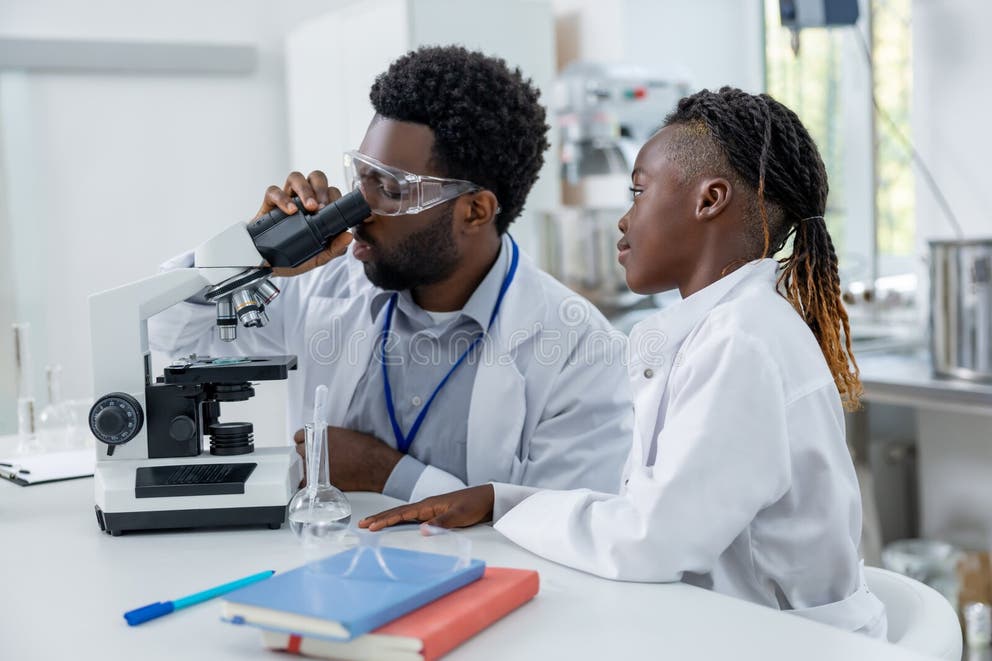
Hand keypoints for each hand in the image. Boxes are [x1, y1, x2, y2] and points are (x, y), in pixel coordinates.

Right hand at [255, 170, 354, 276]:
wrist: (267, 265)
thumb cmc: (294, 257)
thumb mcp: (318, 257)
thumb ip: (334, 248)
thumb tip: (348, 236)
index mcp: (319, 208)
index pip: (331, 192)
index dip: (336, 197)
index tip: (337, 212)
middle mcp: (304, 199)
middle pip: (316, 177)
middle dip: (322, 189)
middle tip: (322, 208)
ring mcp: (287, 199)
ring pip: (296, 178)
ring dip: (305, 189)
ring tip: (309, 207)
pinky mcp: (269, 203)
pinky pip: (274, 191)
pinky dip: (283, 198)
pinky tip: (291, 211)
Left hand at [293, 427, 402, 492]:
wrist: (375, 467)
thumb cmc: (367, 450)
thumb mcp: (346, 434)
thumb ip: (330, 436)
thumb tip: (324, 440)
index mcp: (320, 435)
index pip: (299, 436)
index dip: (304, 440)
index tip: (306, 443)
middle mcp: (315, 450)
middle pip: (299, 451)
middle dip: (306, 453)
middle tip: (315, 456)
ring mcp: (315, 467)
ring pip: (302, 467)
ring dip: (307, 467)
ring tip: (319, 468)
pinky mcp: (320, 482)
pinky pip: (307, 482)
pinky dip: (311, 481)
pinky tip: (318, 479)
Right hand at [358, 485, 494, 530]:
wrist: (488, 498)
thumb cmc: (475, 505)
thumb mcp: (460, 516)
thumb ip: (442, 523)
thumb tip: (422, 530)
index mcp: (429, 505)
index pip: (402, 513)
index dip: (385, 520)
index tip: (371, 526)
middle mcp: (426, 505)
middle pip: (397, 512)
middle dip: (379, 518)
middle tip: (361, 524)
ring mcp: (429, 508)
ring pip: (402, 514)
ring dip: (386, 518)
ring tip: (371, 524)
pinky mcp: (434, 512)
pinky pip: (410, 516)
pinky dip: (398, 519)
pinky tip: (394, 523)